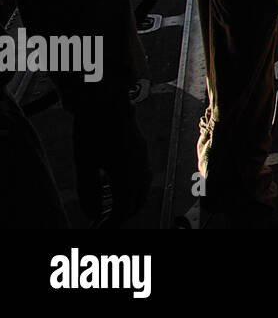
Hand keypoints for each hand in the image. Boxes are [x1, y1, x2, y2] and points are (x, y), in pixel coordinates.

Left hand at [73, 101, 151, 224]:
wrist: (106, 100)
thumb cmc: (93, 130)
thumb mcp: (84, 164)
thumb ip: (89, 192)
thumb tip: (92, 213)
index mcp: (127, 175)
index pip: (123, 210)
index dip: (111, 224)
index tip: (98, 229)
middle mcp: (140, 168)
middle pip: (135, 202)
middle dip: (121, 216)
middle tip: (104, 222)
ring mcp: (143, 158)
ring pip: (141, 190)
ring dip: (128, 202)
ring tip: (110, 207)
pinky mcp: (141, 151)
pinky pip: (142, 177)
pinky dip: (131, 188)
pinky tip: (117, 184)